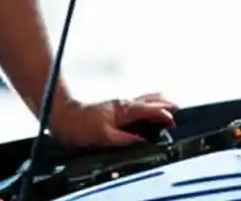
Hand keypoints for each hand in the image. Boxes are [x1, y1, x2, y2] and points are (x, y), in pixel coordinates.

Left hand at [48, 92, 177, 147]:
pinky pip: (135, 103)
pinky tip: (147, 107)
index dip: (160, 113)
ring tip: (168, 103)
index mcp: (122, 110)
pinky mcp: (114, 107)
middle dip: (162, 103)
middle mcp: (122, 104)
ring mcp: (118, 104)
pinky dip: (146, 103)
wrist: (63, 117)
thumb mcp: (104, 137)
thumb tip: (143, 140)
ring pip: (141, 99)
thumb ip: (125, 138)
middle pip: (147, 100)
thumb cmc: (81, 128)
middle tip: (177, 107)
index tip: (172, 118)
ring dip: (155, 101)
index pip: (146, 110)